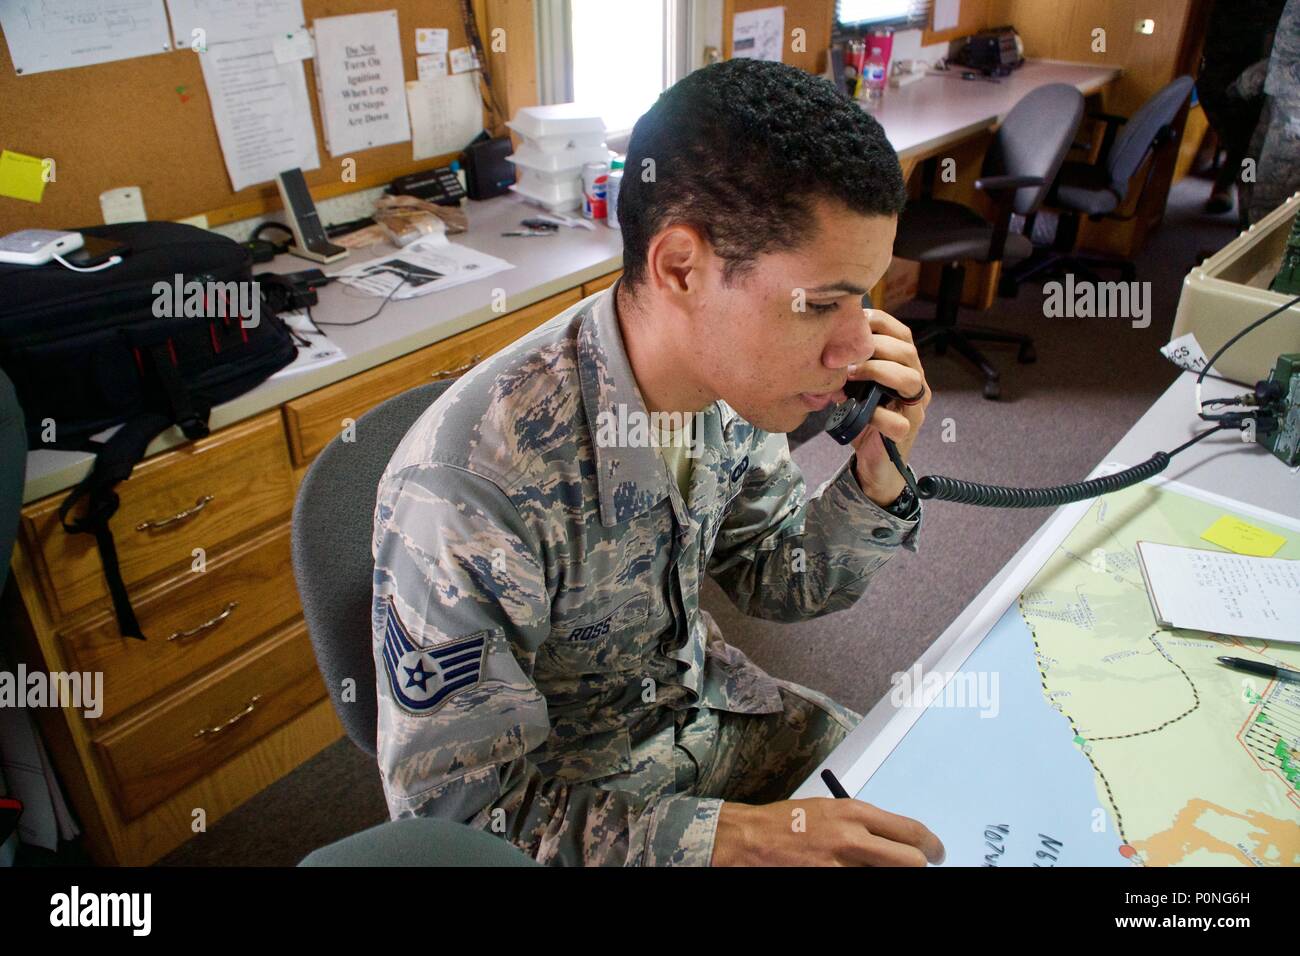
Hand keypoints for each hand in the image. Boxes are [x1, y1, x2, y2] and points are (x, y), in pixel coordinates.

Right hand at [712, 797, 945, 865]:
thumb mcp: (828, 811)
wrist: (749, 839)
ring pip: (888, 877)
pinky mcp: (828, 882)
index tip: (935, 852)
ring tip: (879, 869)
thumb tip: (893, 841)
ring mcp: (840, 866)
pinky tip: (857, 874)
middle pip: (910, 861)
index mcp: (853, 813)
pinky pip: (861, 885)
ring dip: (890, 875)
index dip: (931, 845)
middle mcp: (851, 839)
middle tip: (920, 868)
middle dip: (919, 866)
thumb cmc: (786, 822)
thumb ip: (861, 824)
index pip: (910, 831)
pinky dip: (866, 881)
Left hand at [848, 309, 930, 505]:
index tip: (854, 321)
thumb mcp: (853, 387)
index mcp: (905, 367)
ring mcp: (914, 408)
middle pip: (907, 351)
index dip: (881, 324)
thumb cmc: (863, 419)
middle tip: (845, 355)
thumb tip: (824, 347)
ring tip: (851, 376)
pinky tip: (859, 412)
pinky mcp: (907, 431)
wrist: (873, 462)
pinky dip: (876, 414)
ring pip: (910, 379)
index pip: (902, 335)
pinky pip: (898, 420)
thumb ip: (847, 367)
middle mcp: (916, 383)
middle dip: (875, 346)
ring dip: (877, 371)